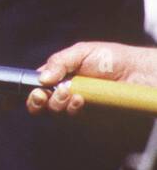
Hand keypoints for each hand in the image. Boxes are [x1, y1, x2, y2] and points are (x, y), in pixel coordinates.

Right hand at [27, 41, 156, 114]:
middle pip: (41, 103)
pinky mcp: (91, 115)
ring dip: (58, 103)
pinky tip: (82, 100)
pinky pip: (74, 118)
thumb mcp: (82, 52)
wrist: (139, 72)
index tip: (30, 93)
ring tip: (70, 92)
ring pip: (55, 111)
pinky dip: (73, 109)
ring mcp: (78, 104)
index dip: (29, 92)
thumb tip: (41, 78)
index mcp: (59, 74)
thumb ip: (59, 62)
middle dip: (38, 100)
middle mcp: (65, 90)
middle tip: (44, 94)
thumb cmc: (112, 58)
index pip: (37, 85)